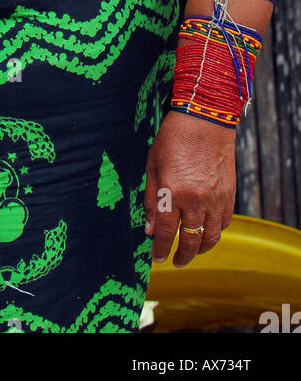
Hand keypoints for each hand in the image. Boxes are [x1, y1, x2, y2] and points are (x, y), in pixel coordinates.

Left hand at [144, 110, 235, 266]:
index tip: (157, 257)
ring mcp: (216, 199)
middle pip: (191, 241)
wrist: (205, 119)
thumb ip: (151, 199)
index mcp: (173, 192)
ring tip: (191, 251)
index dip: (161, 249)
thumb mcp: (153, 165)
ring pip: (210, 237)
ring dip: (200, 249)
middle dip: (182, 256)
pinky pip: (224, 223)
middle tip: (176, 261)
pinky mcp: (230, 195)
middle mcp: (196, 200)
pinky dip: (214, 232)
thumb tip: (151, 229)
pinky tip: (206, 231)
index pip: (166, 233)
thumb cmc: (173, 138)